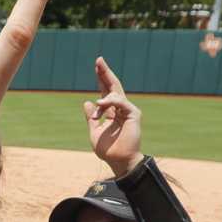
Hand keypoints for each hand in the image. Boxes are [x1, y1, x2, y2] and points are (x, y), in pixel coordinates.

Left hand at [83, 56, 143, 175]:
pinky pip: (121, 102)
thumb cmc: (108, 150)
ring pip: (116, 93)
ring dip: (104, 96)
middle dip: (105, 73)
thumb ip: (92, 118)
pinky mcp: (134, 114)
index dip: (101, 78)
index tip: (97, 66)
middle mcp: (121, 109)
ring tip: (98, 108)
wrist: (119, 161)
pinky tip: (101, 104)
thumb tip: (87, 102)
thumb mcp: (94, 132)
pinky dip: (110, 101)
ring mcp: (128, 111)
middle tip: (99, 60)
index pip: (106, 91)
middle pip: (113, 86)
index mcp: (112, 112)